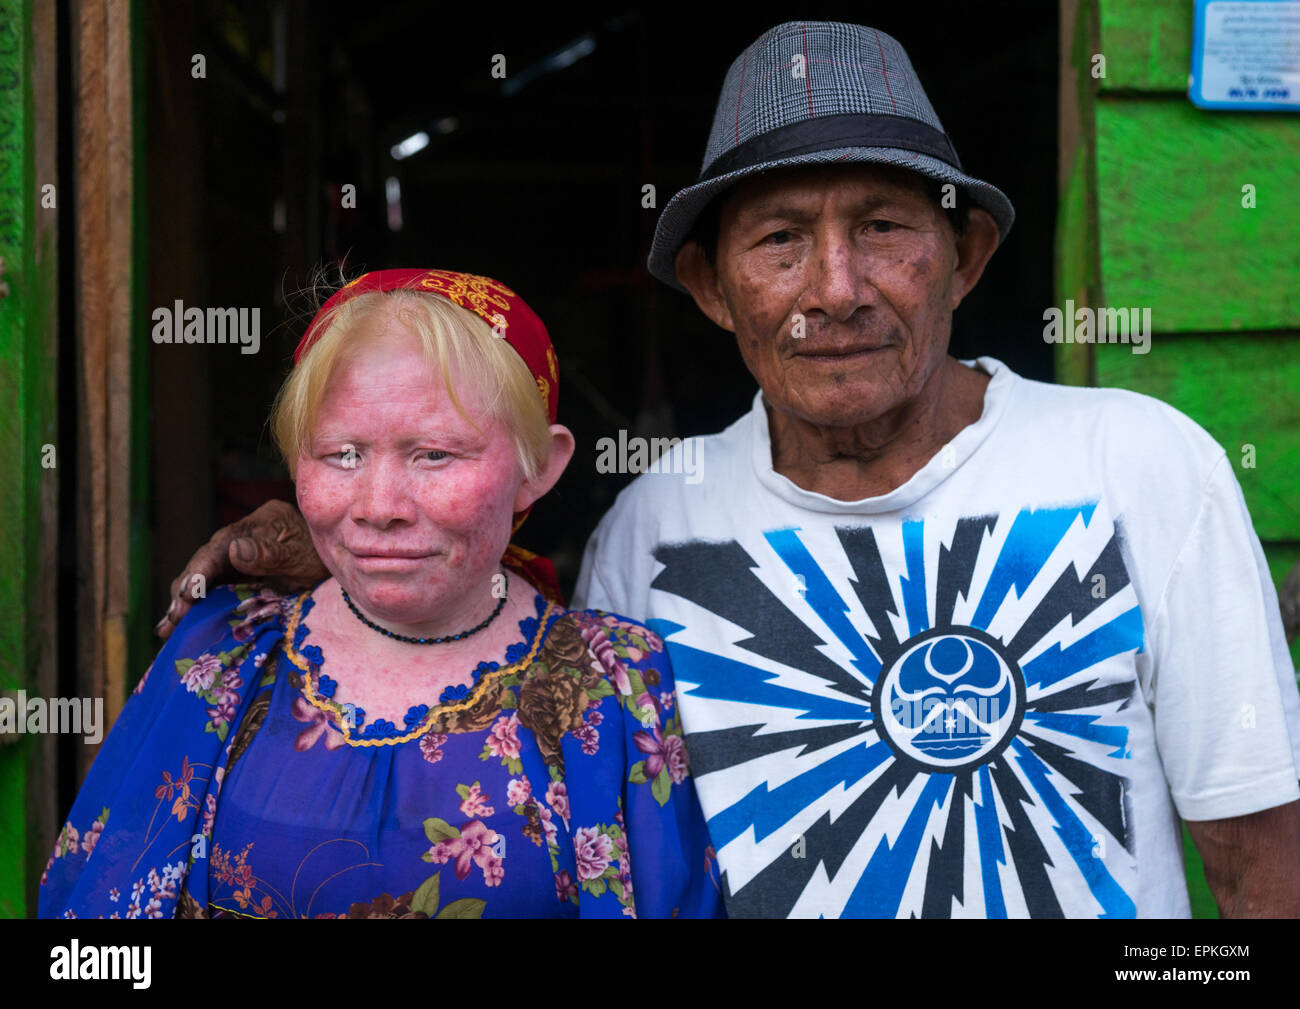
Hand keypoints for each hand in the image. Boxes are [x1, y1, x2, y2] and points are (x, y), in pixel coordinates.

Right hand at [155, 499, 328, 638]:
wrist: (341, 562)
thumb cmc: (324, 556)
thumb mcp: (302, 557)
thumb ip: (269, 555)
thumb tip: (234, 551)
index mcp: (261, 522)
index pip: (222, 545)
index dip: (201, 570)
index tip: (187, 592)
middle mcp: (245, 535)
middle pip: (207, 561)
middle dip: (186, 590)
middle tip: (173, 619)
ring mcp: (242, 554)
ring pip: (207, 577)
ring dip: (187, 601)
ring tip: (168, 627)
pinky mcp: (243, 573)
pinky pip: (217, 587)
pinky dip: (201, 605)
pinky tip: (182, 625)